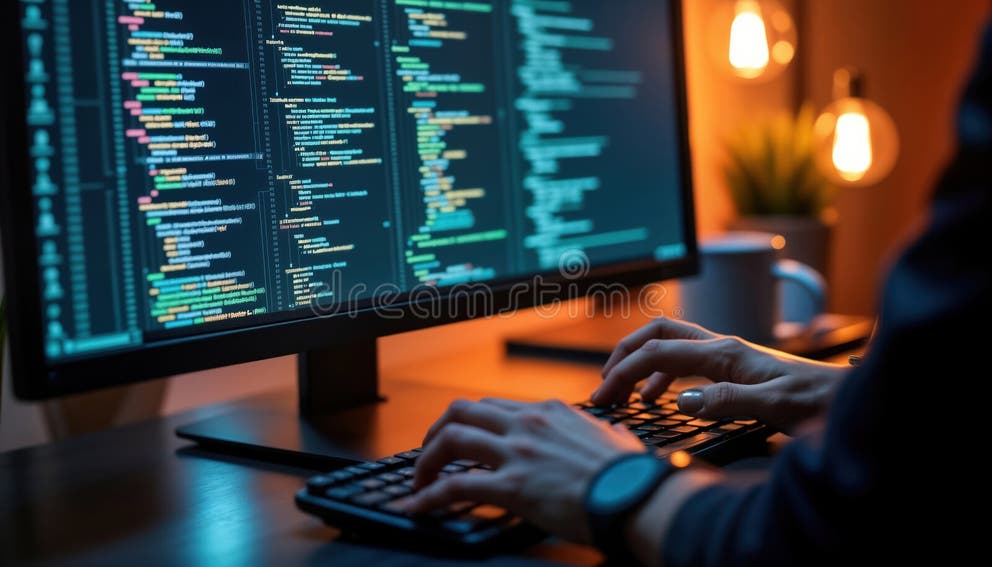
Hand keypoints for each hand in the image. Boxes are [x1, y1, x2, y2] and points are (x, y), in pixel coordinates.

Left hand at [405, 398, 644, 543]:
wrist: (637, 497)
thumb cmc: (629, 474)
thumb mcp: (614, 438)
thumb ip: (604, 432)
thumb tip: (612, 432)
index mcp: (549, 411)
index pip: (493, 407)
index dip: (469, 422)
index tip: (460, 438)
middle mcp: (528, 424)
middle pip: (462, 411)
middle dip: (437, 431)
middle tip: (430, 452)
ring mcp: (518, 452)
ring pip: (451, 438)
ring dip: (427, 459)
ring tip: (420, 480)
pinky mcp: (512, 486)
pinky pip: (456, 485)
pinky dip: (430, 495)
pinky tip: (419, 506)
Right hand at [594, 318, 850, 431]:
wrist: (852, 401)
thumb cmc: (820, 404)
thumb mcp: (774, 407)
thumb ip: (726, 402)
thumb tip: (681, 401)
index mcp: (725, 353)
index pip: (658, 353)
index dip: (624, 372)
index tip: (603, 396)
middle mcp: (723, 347)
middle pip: (658, 334)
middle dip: (624, 355)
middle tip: (605, 386)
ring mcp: (729, 355)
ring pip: (670, 346)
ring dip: (640, 364)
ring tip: (624, 394)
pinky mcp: (735, 368)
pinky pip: (686, 362)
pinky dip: (662, 376)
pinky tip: (659, 398)